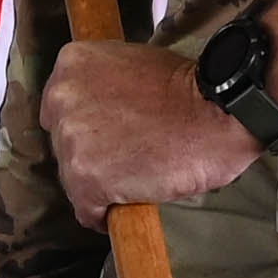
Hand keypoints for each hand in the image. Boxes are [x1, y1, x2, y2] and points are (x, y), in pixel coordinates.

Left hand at [45, 35, 258, 225]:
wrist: (217, 114)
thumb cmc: (190, 90)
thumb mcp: (133, 62)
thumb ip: (105, 83)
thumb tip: (100, 112)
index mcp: (72, 64)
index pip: (60, 108)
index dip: (87, 126)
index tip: (107, 136)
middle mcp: (62, 99)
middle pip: (63, 143)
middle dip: (91, 153)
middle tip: (128, 157)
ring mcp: (71, 141)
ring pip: (73, 178)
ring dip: (102, 183)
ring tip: (137, 179)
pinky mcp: (85, 180)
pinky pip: (88, 210)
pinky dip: (106, 214)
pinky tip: (130, 204)